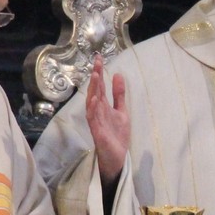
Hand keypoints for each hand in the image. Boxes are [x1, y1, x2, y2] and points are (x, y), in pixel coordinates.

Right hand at [85, 56, 129, 183]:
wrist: (117, 157)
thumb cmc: (116, 135)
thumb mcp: (121, 111)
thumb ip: (119, 94)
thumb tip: (118, 74)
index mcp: (102, 106)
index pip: (99, 86)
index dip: (99, 72)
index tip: (99, 58)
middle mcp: (97, 111)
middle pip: (95, 91)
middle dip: (95, 77)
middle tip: (97, 62)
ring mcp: (96, 121)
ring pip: (92, 103)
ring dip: (93, 90)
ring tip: (95, 76)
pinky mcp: (97, 132)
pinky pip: (93, 119)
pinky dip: (93, 108)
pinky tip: (95, 99)